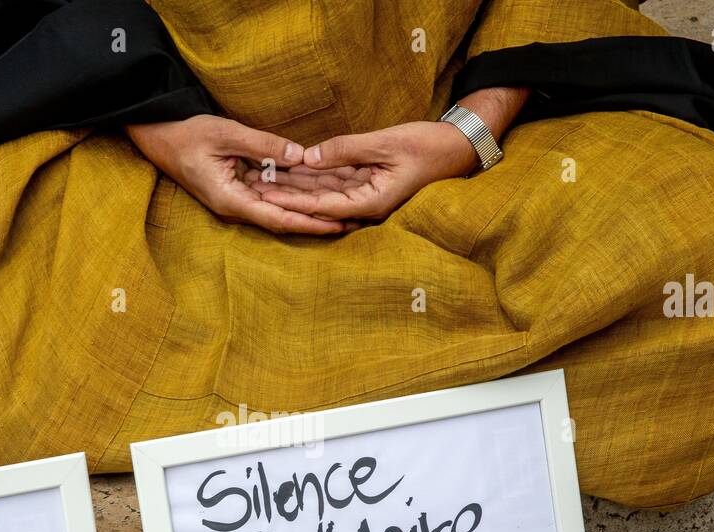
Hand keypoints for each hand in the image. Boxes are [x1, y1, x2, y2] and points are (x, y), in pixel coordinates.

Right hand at [125, 114, 351, 234]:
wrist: (159, 137)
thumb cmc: (187, 135)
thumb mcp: (226, 134)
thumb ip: (262, 145)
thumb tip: (298, 155)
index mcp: (232, 201)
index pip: (279, 219)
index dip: (310, 223)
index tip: (337, 224)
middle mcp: (237, 207)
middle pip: (285, 219)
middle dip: (317, 221)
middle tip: (353, 221)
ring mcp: (238, 199)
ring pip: (280, 208)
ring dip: (309, 209)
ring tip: (343, 210)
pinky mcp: (240, 189)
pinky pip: (272, 195)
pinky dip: (294, 194)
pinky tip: (317, 192)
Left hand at [255, 87, 528, 222]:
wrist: (458, 148)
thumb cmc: (427, 147)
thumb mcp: (385, 144)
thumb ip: (346, 150)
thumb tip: (309, 156)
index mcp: (371, 203)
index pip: (321, 206)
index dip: (291, 201)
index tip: (266, 196)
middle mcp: (367, 205)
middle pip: (319, 203)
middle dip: (288, 196)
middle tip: (255, 188)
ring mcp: (368, 196)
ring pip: (326, 193)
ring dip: (298, 188)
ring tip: (266, 180)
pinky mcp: (370, 184)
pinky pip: (338, 183)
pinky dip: (316, 178)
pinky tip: (294, 171)